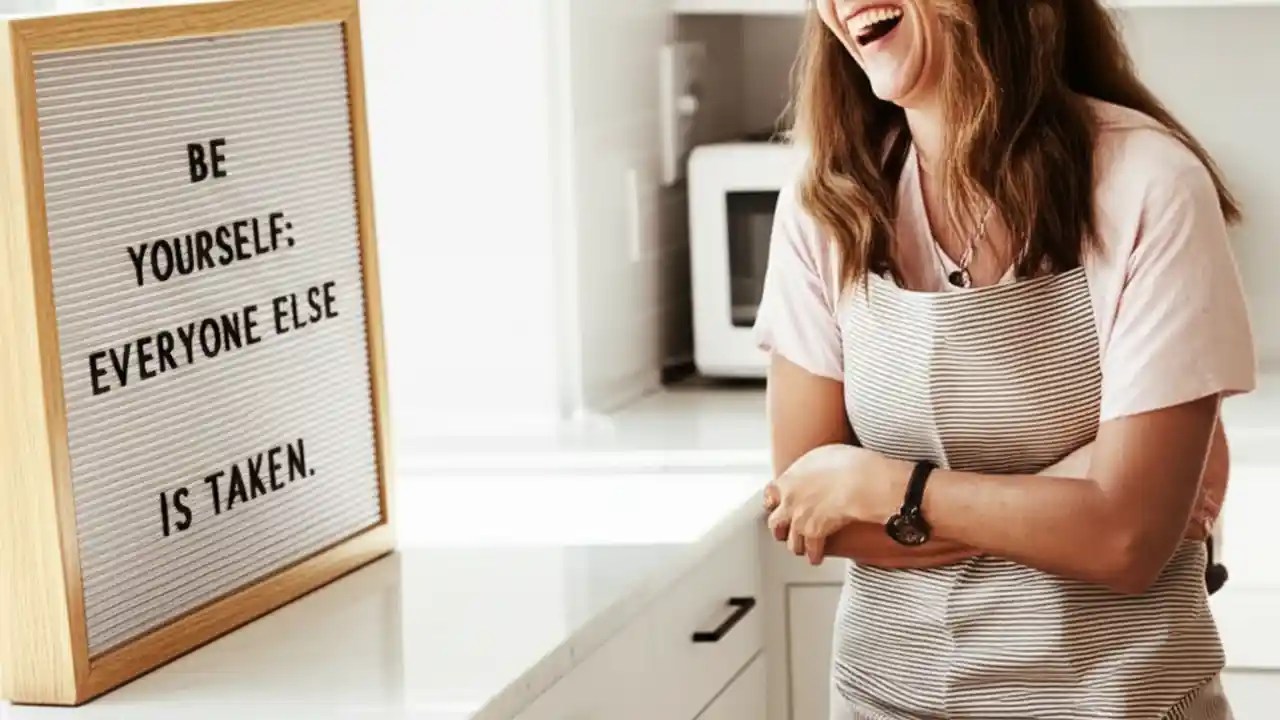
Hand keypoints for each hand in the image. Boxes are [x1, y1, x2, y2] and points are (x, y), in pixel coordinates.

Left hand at [766, 445, 901, 564]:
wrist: (859, 480)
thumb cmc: (848, 463)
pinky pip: (810, 550)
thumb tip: (817, 467)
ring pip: (791, 541)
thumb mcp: (824, 454)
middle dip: (780, 529)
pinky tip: (816, 557)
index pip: (770, 494)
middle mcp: (789, 500)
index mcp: (789, 479)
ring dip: (797, 545)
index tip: (776, 505)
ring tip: (801, 548)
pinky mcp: (814, 533)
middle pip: (775, 522)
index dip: (773, 502)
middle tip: (784, 531)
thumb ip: (813, 466)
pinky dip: (814, 555)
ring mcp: (800, 519)